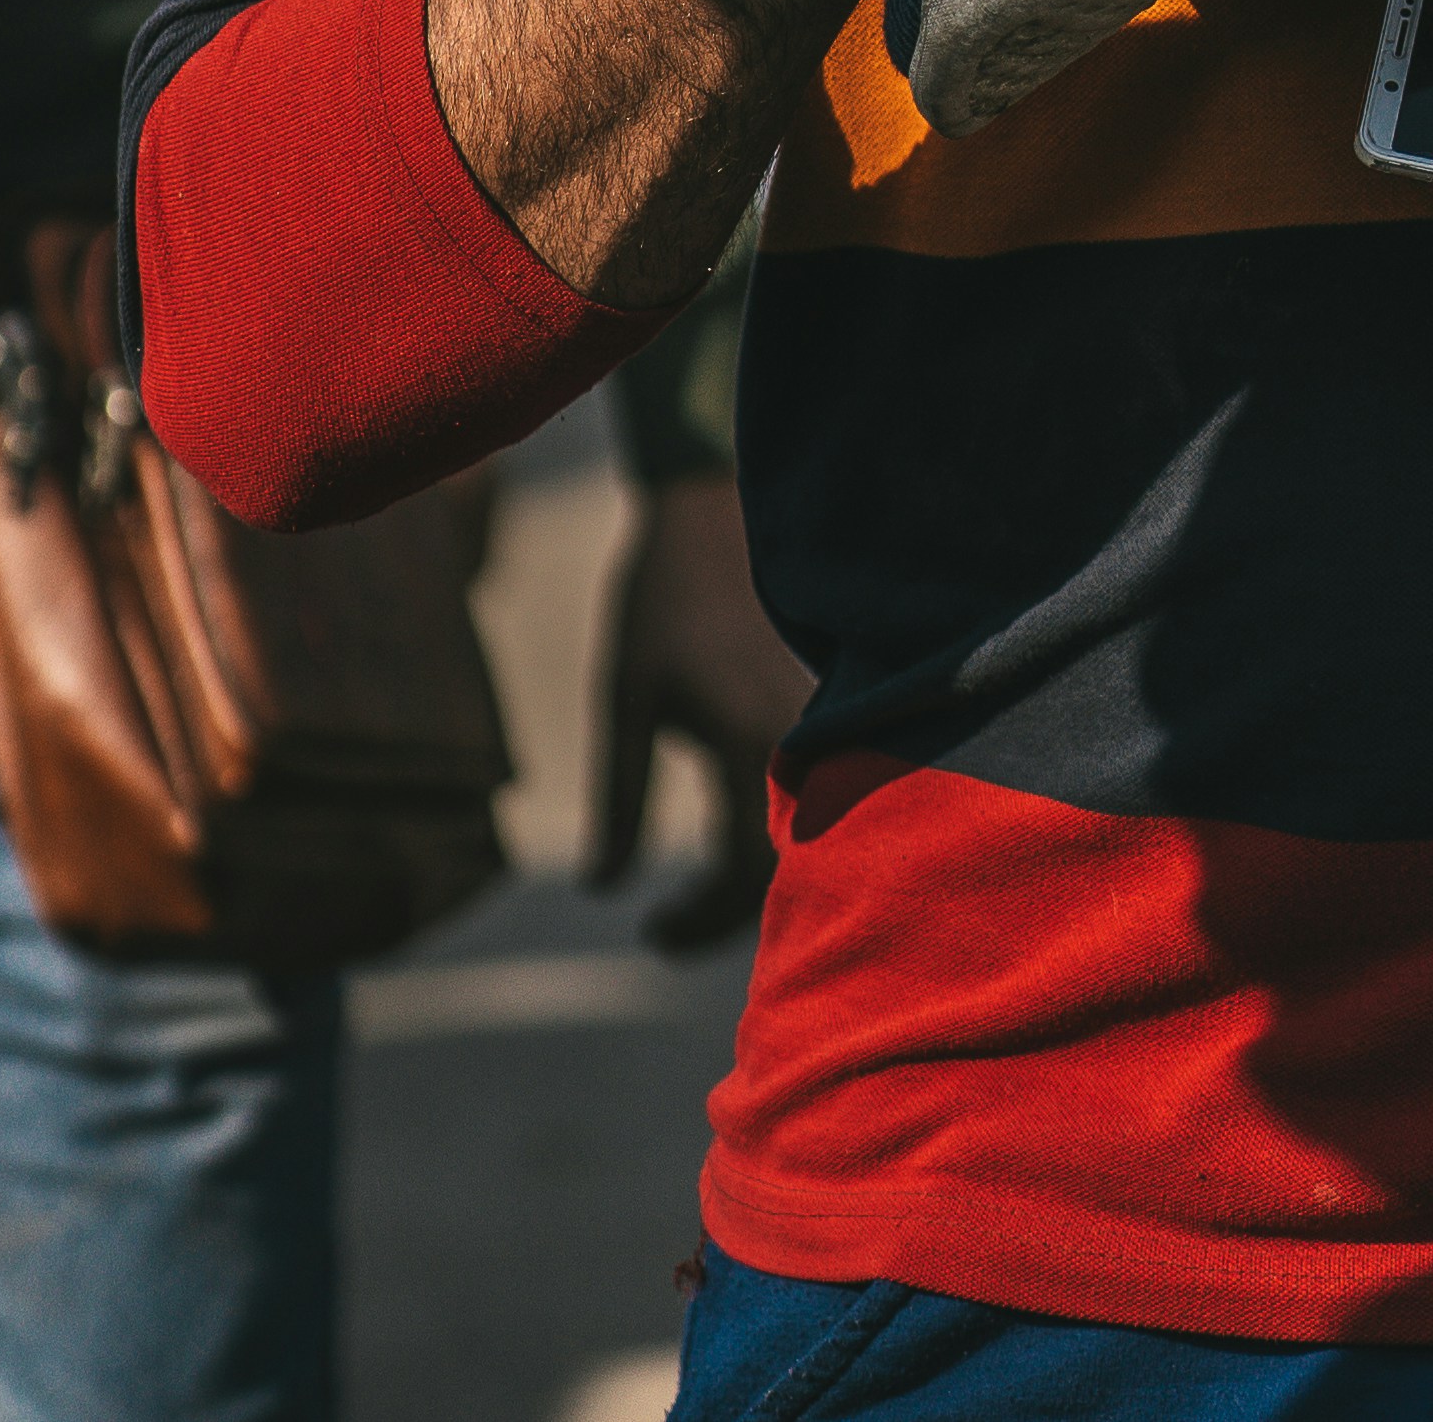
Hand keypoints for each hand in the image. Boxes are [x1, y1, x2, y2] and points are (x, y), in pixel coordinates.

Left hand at [585, 473, 810, 953]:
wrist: (714, 500)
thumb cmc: (660, 597)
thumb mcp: (625, 697)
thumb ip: (616, 796)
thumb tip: (603, 888)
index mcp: (749, 740)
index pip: (743, 873)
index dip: (701, 922)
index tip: (653, 932)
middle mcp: (802, 734)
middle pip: (788, 866)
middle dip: (733, 911)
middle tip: (675, 920)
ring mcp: (825, 714)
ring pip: (811, 832)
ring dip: (760, 873)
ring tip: (701, 886)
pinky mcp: (829, 697)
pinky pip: (821, 787)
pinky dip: (782, 827)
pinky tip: (736, 829)